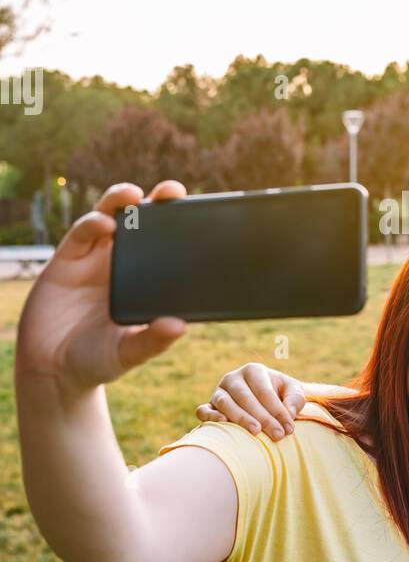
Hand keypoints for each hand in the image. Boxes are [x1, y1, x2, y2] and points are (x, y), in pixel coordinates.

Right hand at [15, 180, 188, 395]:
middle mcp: (124, 264)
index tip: (203, 213)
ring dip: (122, 201)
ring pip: (112, 217)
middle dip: (158, 202)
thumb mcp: (127, 353)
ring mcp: (95, 258)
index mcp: (146, 281)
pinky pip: (82, 233)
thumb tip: (179, 326)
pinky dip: (92, 223)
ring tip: (134, 195)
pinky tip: (104, 225)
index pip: (169, 246)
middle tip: (172, 192)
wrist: (52, 369)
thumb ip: (151, 342)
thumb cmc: (97, 360)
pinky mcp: (67, 259)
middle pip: (144, 222)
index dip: (183, 227)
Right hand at [195, 363, 305, 439]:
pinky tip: (224, 422)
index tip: (289, 429)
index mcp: (253, 370)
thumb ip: (295, 399)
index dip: (277, 410)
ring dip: (240, 418)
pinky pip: (204, 410)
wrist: (265, 401)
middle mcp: (233, 378)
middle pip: (245, 397)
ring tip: (256, 432)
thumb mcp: (293, 392)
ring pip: (225, 403)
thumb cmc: (281, 395)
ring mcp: (219, 391)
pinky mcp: (209, 406)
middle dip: (263, 417)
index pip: (264, 391)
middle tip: (277, 435)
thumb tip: (288, 413)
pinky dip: (210, 416)